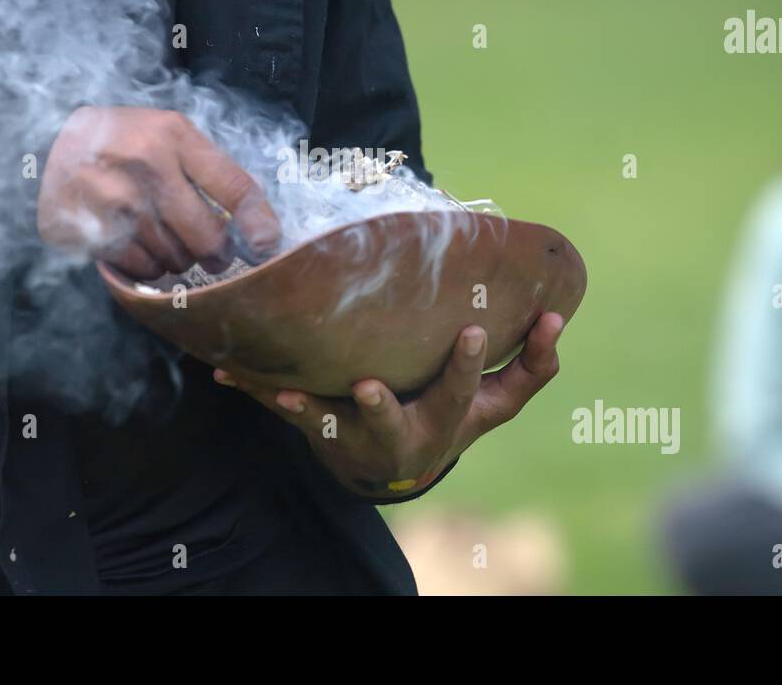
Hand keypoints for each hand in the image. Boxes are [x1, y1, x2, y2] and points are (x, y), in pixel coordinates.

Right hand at [37, 106, 280, 277]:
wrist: (50, 140)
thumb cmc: (124, 140)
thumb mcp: (170, 136)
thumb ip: (214, 173)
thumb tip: (261, 229)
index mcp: (171, 135)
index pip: (234, 187)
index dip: (258, 224)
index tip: (267, 246)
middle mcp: (143, 166)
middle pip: (207, 238)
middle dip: (216, 252)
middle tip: (211, 250)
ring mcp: (111, 202)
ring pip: (174, 260)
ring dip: (177, 257)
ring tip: (159, 232)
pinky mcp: (86, 229)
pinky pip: (141, 269)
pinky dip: (146, 264)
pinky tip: (133, 240)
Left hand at [214, 311, 565, 498]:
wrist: (395, 464)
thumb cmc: (453, 419)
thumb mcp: (499, 403)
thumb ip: (533, 365)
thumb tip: (558, 317)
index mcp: (442, 420)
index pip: (460, 392)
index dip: (467, 366)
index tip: (473, 330)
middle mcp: (395, 435)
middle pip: (388, 426)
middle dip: (378, 409)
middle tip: (367, 386)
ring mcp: (350, 435)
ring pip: (323, 423)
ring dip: (303, 409)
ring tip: (283, 393)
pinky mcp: (314, 426)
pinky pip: (281, 406)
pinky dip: (252, 388)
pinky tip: (223, 370)